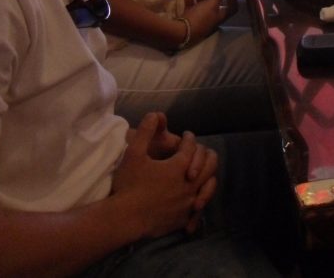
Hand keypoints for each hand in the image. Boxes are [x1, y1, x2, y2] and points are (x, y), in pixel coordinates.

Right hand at [111, 113, 218, 238]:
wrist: (124, 219)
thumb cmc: (128, 185)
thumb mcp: (133, 154)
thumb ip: (145, 131)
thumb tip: (154, 114)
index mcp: (179, 166)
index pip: (191, 146)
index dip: (189, 138)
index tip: (186, 135)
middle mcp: (190, 183)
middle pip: (209, 165)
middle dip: (205, 155)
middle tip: (199, 151)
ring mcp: (188, 203)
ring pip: (209, 186)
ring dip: (207, 177)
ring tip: (200, 174)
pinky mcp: (184, 218)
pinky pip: (199, 208)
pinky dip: (199, 200)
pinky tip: (195, 199)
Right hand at [183, 0, 237, 39]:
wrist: (181, 31)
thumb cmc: (200, 17)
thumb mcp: (212, 3)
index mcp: (221, 16)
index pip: (232, 5)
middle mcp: (212, 18)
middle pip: (215, 1)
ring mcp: (200, 18)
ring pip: (203, 3)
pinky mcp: (189, 19)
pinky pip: (192, 6)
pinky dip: (191, 0)